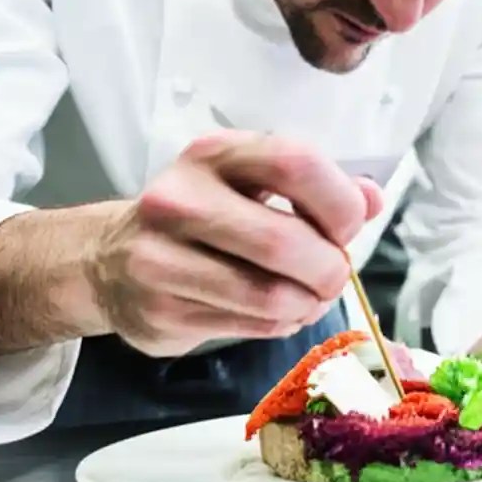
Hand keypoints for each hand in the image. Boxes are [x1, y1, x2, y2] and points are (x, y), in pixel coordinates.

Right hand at [87, 130, 383, 356]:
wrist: (109, 260)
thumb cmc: (203, 218)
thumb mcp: (256, 185)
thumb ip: (319, 188)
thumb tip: (373, 197)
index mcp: (216, 154)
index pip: (296, 164)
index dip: (339, 203)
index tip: (345, 226)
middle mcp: (180, 199)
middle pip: (285, 242)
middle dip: (328, 269)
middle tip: (332, 276)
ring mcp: (161, 258)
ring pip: (270, 296)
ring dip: (308, 304)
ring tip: (307, 297)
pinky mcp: (159, 311)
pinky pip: (250, 327)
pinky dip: (281, 324)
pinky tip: (274, 311)